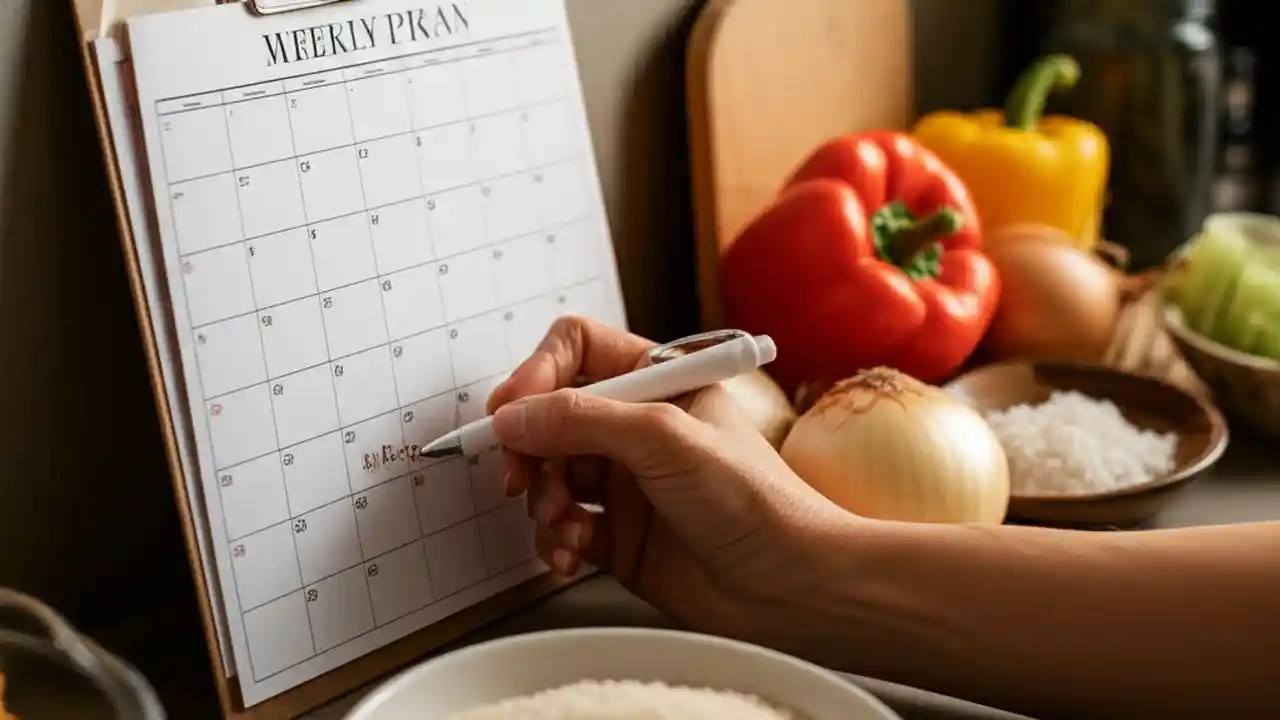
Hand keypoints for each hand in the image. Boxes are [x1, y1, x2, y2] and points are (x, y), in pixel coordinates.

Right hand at [486, 316, 850, 646]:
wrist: (790, 586)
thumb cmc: (756, 501)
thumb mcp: (665, 439)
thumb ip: (582, 420)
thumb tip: (513, 415)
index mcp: (658, 383)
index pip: (577, 351)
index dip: (537, 375)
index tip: (511, 411)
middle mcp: (639, 428)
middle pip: (551, 418)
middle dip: (531, 451)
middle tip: (520, 479)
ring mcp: (627, 483)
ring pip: (550, 477)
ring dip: (544, 502)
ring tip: (566, 526)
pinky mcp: (620, 535)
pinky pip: (562, 528)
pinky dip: (556, 541)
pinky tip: (574, 555)